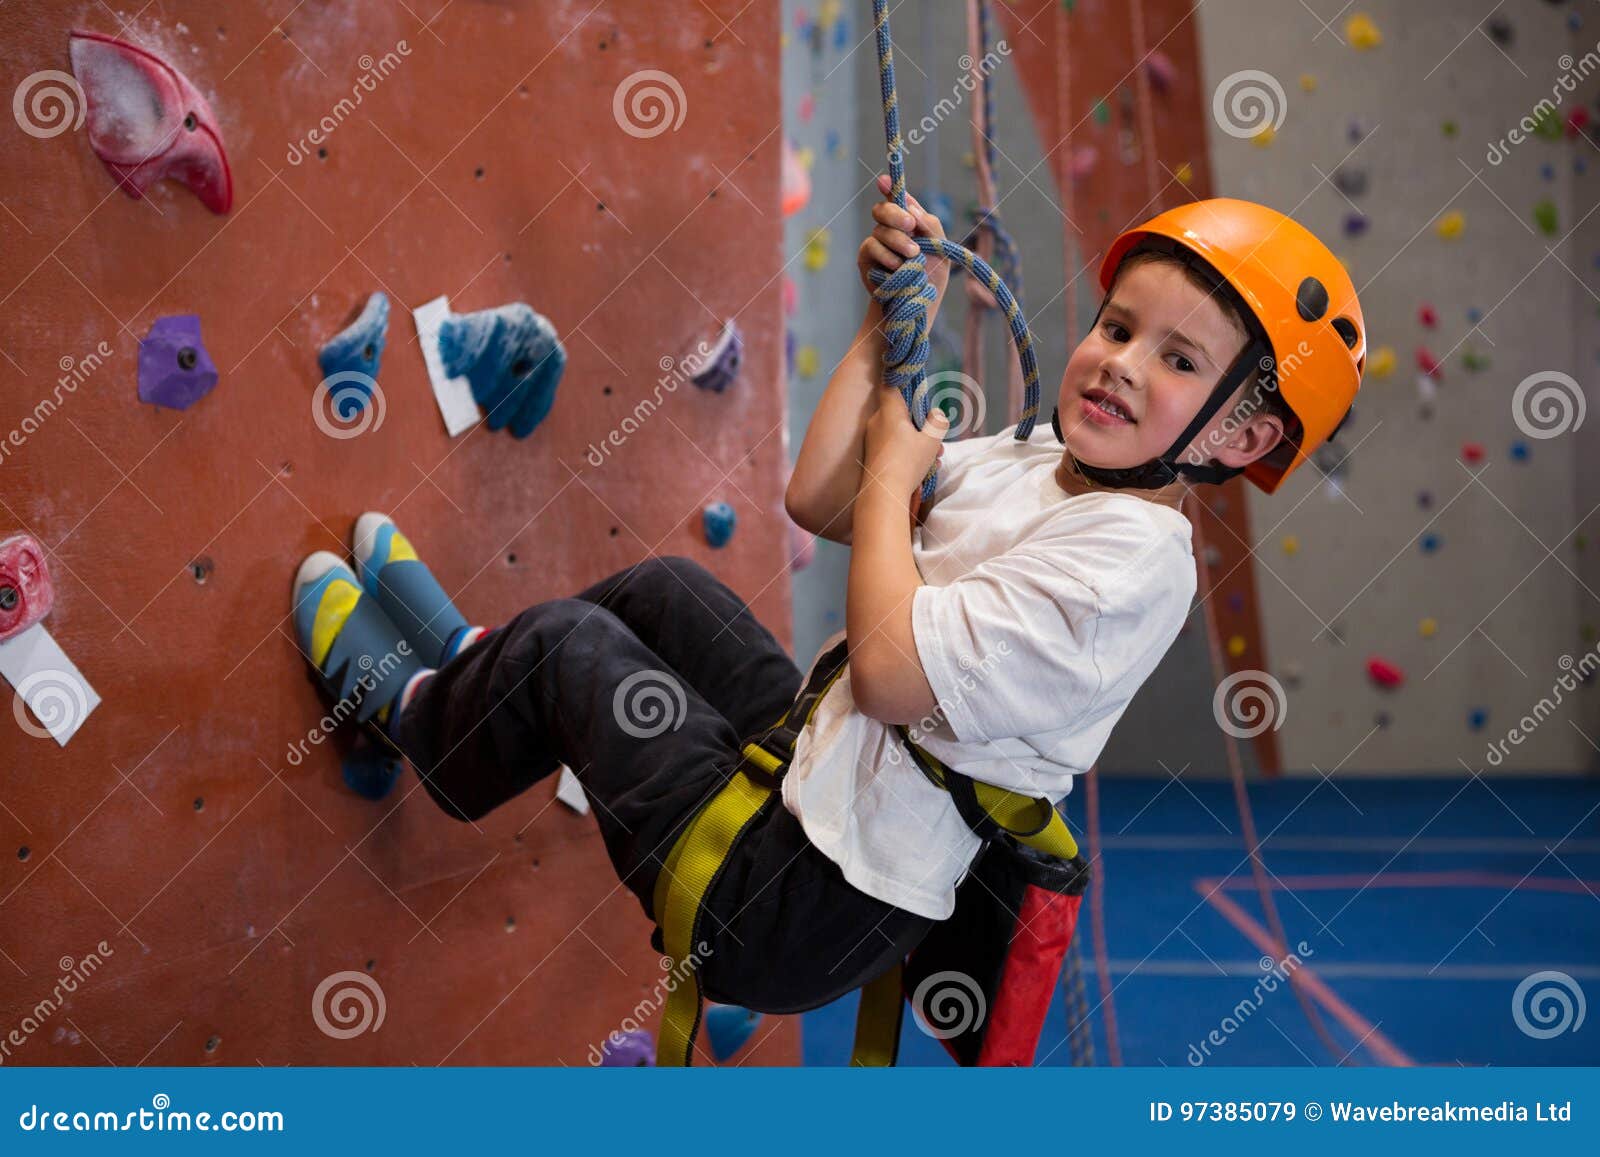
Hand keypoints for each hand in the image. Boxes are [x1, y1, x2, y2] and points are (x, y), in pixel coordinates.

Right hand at [857, 174, 950, 316]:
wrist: (916, 307)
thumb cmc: (930, 277)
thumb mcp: (940, 249)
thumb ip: (930, 225)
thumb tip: (910, 208)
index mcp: (909, 222)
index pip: (896, 199)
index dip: (889, 187)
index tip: (883, 181)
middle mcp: (890, 229)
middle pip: (882, 209)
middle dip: (896, 214)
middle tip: (911, 226)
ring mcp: (876, 243)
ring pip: (880, 229)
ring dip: (898, 241)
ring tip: (912, 256)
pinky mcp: (866, 259)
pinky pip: (871, 246)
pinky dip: (886, 255)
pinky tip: (896, 267)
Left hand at [861, 383, 949, 502]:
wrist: (882, 495)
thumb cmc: (908, 463)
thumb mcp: (932, 440)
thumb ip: (937, 422)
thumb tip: (935, 413)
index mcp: (889, 411)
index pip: (890, 385)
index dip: (901, 381)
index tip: (914, 386)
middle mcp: (876, 422)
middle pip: (900, 413)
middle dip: (921, 424)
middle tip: (937, 441)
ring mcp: (872, 439)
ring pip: (898, 432)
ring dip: (918, 442)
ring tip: (935, 459)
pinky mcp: (872, 455)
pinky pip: (892, 446)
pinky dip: (907, 453)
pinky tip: (923, 469)